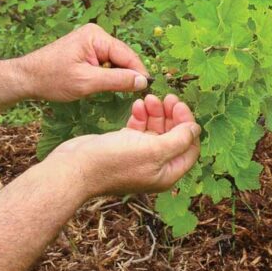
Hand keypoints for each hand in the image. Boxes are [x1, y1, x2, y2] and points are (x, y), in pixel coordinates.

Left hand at [17, 24, 149, 102]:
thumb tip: (142, 81)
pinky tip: (101, 86)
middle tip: (132, 95)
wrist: (26, 78)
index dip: (139, 73)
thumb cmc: (52, 79)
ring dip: (116, 76)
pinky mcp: (86, 51)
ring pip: (115, 61)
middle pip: (123, 57)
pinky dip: (107, 75)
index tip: (147, 91)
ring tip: (113, 91)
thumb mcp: (87, 82)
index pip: (128, 55)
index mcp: (97, 36)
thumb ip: (117, 80)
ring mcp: (91, 42)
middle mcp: (96, 35)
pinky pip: (105, 63)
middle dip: (127, 75)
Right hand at [50, 94, 200, 196]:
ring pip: (156, 130)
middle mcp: (155, 167)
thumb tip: (196, 129)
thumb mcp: (154, 149)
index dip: (188, 124)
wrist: (76, 167)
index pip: (189, 147)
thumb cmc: (114, 161)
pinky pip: (139, 129)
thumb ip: (179, 139)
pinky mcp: (123, 146)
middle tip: (167, 97)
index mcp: (167, 173)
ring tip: (149, 98)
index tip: (178, 105)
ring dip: (155, 113)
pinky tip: (137, 106)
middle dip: (172, 116)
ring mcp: (138, 157)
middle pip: (174, 137)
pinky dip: (141, 117)